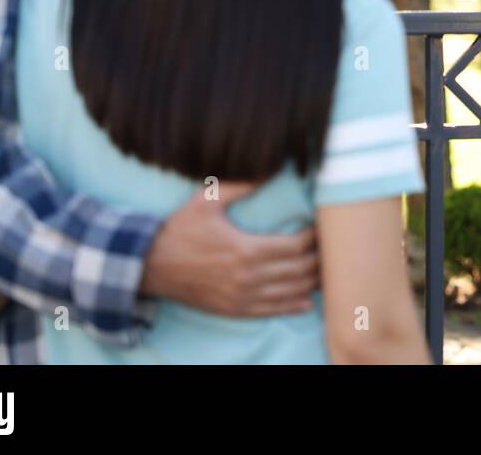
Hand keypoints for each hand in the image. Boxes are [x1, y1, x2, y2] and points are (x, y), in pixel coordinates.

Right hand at [142, 181, 318, 315]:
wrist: (150, 265)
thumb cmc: (180, 229)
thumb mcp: (207, 200)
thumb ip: (241, 185)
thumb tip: (271, 167)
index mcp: (246, 249)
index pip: (296, 247)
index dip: (315, 237)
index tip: (322, 227)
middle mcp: (248, 278)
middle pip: (300, 271)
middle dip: (319, 260)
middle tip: (330, 248)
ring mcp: (241, 297)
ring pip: (290, 294)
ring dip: (311, 283)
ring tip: (325, 271)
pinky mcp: (233, 310)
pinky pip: (270, 312)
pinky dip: (292, 307)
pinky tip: (305, 301)